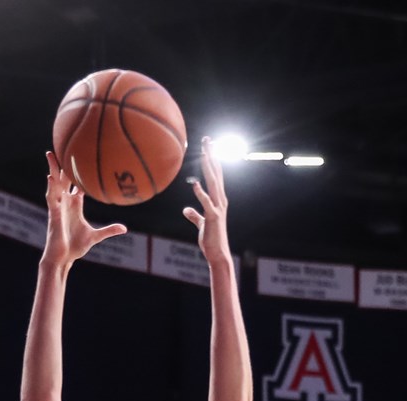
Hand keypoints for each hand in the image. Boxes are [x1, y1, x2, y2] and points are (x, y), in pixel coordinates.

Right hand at [41, 151, 128, 266]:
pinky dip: (51, 188)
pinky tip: (50, 178)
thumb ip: (109, 230)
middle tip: (63, 145)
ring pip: (54, 184)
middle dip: (62, 164)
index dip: (78, 171)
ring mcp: (58, 207)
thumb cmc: (75, 247)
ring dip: (52, 169)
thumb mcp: (95, 236)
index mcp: (74, 205)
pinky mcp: (53, 215)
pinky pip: (51, 198)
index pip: (76, 183)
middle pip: (63, 178)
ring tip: (50, 153)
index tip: (81, 156)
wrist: (63, 258)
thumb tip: (124, 228)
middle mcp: (65, 203)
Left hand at [182, 138, 231, 266]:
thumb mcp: (200, 224)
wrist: (218, 254)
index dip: (211, 159)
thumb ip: (194, 215)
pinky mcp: (213, 217)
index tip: (208, 146)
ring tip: (204, 153)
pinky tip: (195, 183)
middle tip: (207, 140)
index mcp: (218, 199)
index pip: (215, 175)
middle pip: (215, 173)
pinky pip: (206, 203)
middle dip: (211, 156)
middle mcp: (220, 200)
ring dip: (208, 168)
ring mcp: (218, 208)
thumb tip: (186, 210)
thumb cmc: (210, 240)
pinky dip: (200, 193)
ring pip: (213, 183)